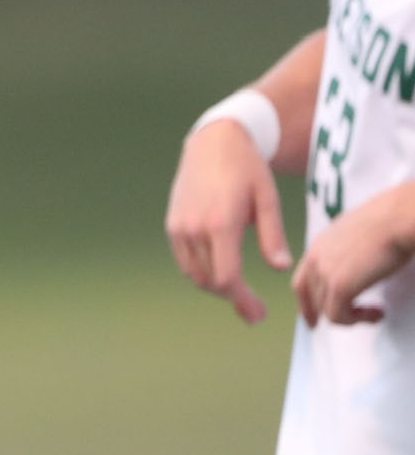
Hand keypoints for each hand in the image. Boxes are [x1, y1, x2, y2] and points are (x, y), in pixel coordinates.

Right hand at [165, 119, 291, 322]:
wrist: (214, 142)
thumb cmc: (248, 169)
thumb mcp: (268, 199)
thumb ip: (273, 236)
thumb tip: (282, 268)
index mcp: (220, 223)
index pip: (226, 277)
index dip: (242, 300)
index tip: (259, 313)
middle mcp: (194, 227)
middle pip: (209, 281)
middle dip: (232, 298)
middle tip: (254, 310)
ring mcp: (179, 225)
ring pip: (194, 274)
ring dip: (215, 287)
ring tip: (239, 292)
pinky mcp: (173, 223)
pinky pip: (185, 259)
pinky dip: (201, 272)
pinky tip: (221, 271)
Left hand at [293, 182, 414, 327]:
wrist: (398, 218)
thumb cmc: (390, 221)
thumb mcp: (358, 234)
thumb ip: (347, 251)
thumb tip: (354, 267)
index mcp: (319, 245)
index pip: (302, 281)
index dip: (307, 303)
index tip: (314, 320)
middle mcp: (315, 258)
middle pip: (310, 298)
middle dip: (329, 314)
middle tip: (354, 320)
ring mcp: (324, 272)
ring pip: (326, 310)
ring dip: (351, 317)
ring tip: (374, 313)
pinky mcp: (339, 286)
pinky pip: (338, 316)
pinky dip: (357, 320)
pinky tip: (378, 313)